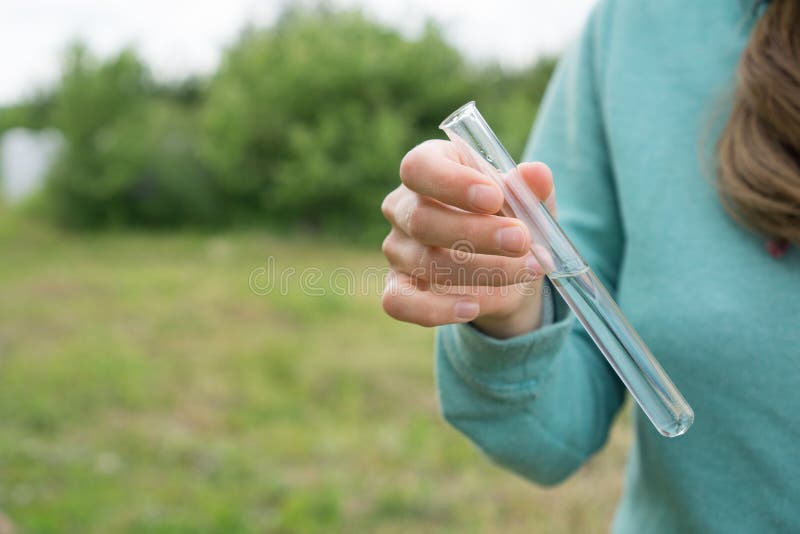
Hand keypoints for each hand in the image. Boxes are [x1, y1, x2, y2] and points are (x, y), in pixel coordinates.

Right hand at [380, 139, 556, 338]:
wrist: (508, 271)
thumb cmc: (510, 219)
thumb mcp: (528, 202)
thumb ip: (531, 188)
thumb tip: (536, 174)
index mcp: (429, 168)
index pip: (419, 168)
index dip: (452, 182)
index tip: (494, 197)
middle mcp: (403, 206)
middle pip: (421, 218)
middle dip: (476, 233)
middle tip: (522, 241)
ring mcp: (397, 249)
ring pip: (424, 262)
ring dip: (480, 270)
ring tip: (525, 271)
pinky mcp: (396, 288)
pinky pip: (399, 302)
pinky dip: (435, 309)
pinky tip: (472, 307)